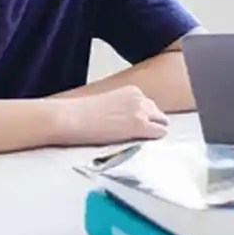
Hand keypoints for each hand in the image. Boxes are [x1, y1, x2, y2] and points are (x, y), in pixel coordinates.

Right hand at [54, 85, 168, 145]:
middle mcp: (140, 98)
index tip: (136, 127)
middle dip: (152, 124)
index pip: (150, 106)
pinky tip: (141, 143)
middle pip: (159, 114)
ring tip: (136, 140)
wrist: (71, 118)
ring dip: (153, 131)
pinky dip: (154, 138)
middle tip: (138, 136)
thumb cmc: (81, 114)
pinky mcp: (139, 125)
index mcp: (132, 91)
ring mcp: (141, 111)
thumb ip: (124, 109)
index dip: (145, 118)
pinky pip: (160, 133)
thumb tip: (130, 121)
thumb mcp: (109, 104)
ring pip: (162, 123)